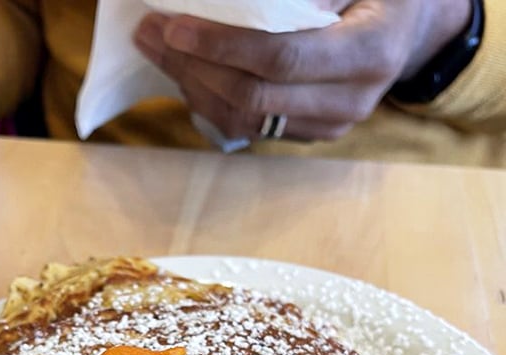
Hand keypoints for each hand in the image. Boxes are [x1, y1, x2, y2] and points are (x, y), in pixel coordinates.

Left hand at [133, 0, 472, 142]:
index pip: (281, 59)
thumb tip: (238, 4)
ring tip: (158, 48)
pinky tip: (187, 70)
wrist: (410, 29)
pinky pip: (250, 126)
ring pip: (245, 120)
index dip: (223, 46)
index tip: (176, 26)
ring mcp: (330, 125)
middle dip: (194, 67)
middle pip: (254, 98)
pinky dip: (211, 99)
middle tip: (151, 32)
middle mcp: (351, 101)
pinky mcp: (311, 133)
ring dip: (193, 86)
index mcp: (369, 52)